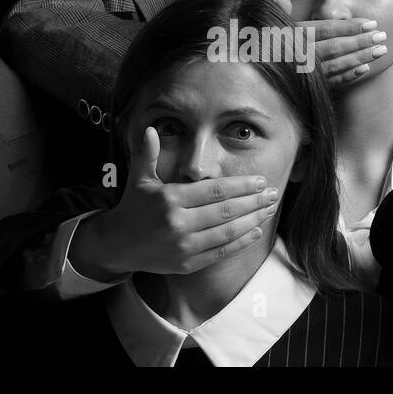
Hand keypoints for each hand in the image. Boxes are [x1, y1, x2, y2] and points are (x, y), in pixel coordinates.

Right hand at [70, 127, 279, 278]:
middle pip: (226, 211)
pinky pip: (221, 252)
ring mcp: (184, 246)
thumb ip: (147, 154)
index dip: (241, 185)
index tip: (260, 180)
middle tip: (274, 193)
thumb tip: (150, 128)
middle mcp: (178, 223)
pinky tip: (256, 231)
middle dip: (254, 201)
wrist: (118, 245)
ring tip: (270, 209)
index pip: (214, 190)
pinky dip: (241, 242)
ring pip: (227, 232)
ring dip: (254, 220)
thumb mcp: (139, 179)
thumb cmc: (134, 207)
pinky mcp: (188, 264)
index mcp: (170, 199)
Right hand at [272, 0, 386, 86]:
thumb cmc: (262, 46)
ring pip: (337, 64)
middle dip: (361, 41)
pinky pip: (331, 82)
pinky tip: (364, 70)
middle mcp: (300, 54)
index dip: (349, 26)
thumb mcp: (268, 27)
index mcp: (293, 36)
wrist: (254, 73)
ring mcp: (305, 72)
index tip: (369, 23)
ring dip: (360, 58)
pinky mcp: (309, 86)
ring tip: (380, 51)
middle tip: (382, 36)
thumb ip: (279, 11)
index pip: (326, 29)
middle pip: (336, 47)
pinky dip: (348, 76)